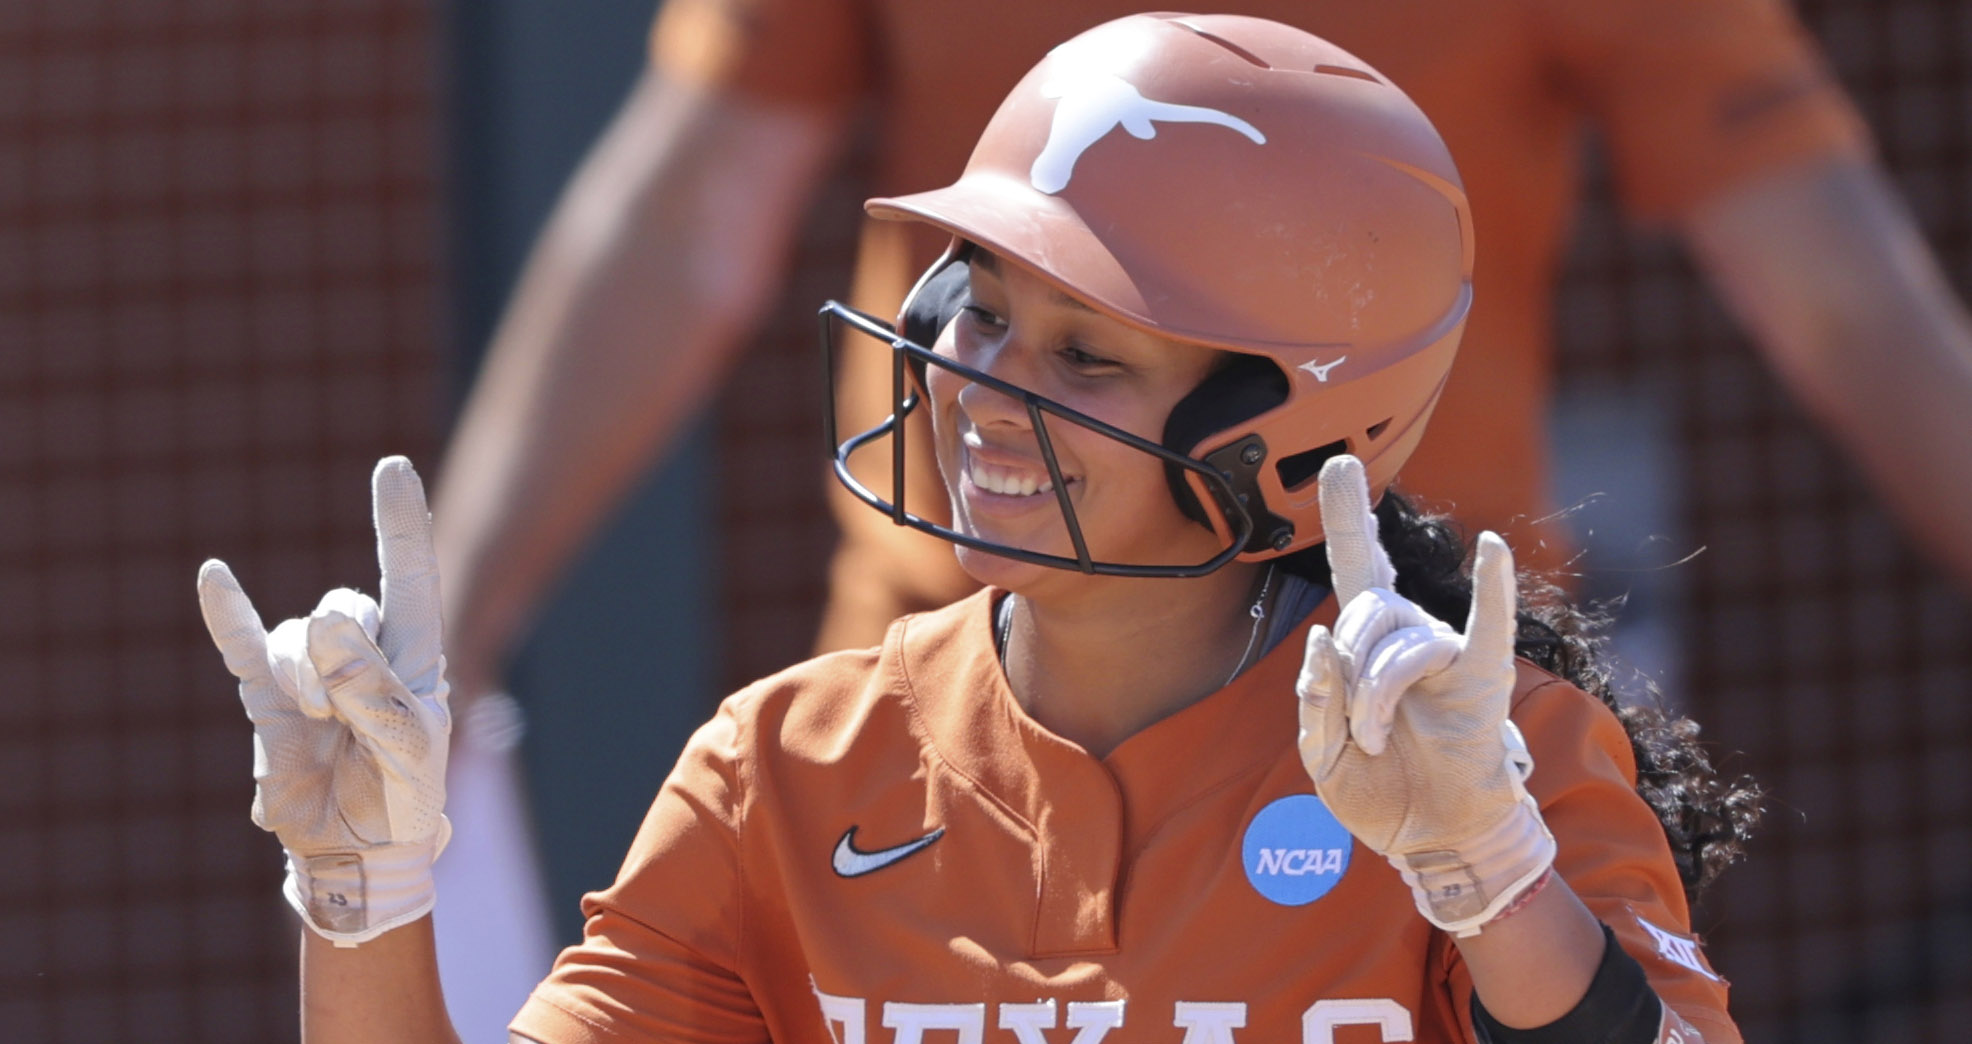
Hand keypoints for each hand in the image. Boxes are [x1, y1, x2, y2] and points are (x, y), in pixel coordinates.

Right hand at [198, 456, 451, 945]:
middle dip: (344, 657)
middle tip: (348, 713)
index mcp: (415, 654)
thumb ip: (373, 687)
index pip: (410, 575)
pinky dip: (227, 613)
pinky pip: (243, 644)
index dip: (399, 523)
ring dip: (306, 679)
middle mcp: (364, 650)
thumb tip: (325, 625)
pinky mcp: (268, 696)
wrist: (358, 849)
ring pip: (297, 636)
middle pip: (347, 607)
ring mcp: (313, 670)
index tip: (393, 467)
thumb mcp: (408, 747)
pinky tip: (213, 576)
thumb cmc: (402, 795)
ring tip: (320, 724)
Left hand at [1295, 455, 1553, 935]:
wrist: (1430, 838)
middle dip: (1348, 672)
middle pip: (1365, 612)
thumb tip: (1321, 635)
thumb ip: (1314, 697)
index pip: (1356, 563)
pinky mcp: (1483, 679)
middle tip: (1358, 729)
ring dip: (1376, 701)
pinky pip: (1487, 625)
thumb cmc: (1380, 788)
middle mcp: (1409, 634)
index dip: (1348, 512)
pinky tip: (1491, 548)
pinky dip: (1492, 586)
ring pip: (1400, 645)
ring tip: (1379, 742)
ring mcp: (1448, 653)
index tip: (1341, 461)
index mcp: (1368, 643)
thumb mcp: (1323, 751)